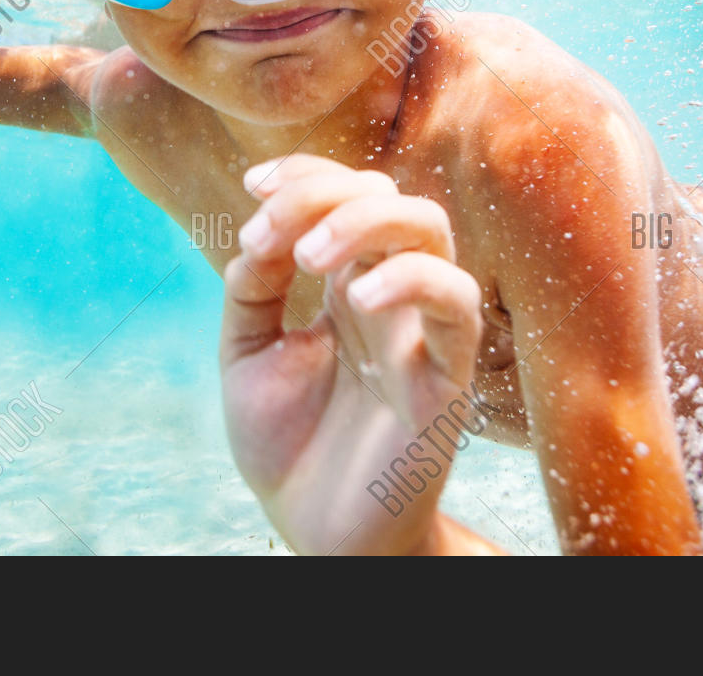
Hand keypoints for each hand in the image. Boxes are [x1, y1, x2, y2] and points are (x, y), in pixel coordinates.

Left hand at [220, 154, 483, 554]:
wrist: (315, 529)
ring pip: (431, 231)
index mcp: (345, 282)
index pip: (347, 193)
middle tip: (269, 235)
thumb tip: (258, 231)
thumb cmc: (287, 443)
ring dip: (366, 222)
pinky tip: (355, 298)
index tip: (254, 186)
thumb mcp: (246, 354)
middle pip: (388, 197)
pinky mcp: (447, 378)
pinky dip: (411, 280)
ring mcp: (420, 330)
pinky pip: (457, 306)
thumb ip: (251, 290)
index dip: (306, 174)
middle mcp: (388, 295)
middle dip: (325, 193)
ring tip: (308, 256)